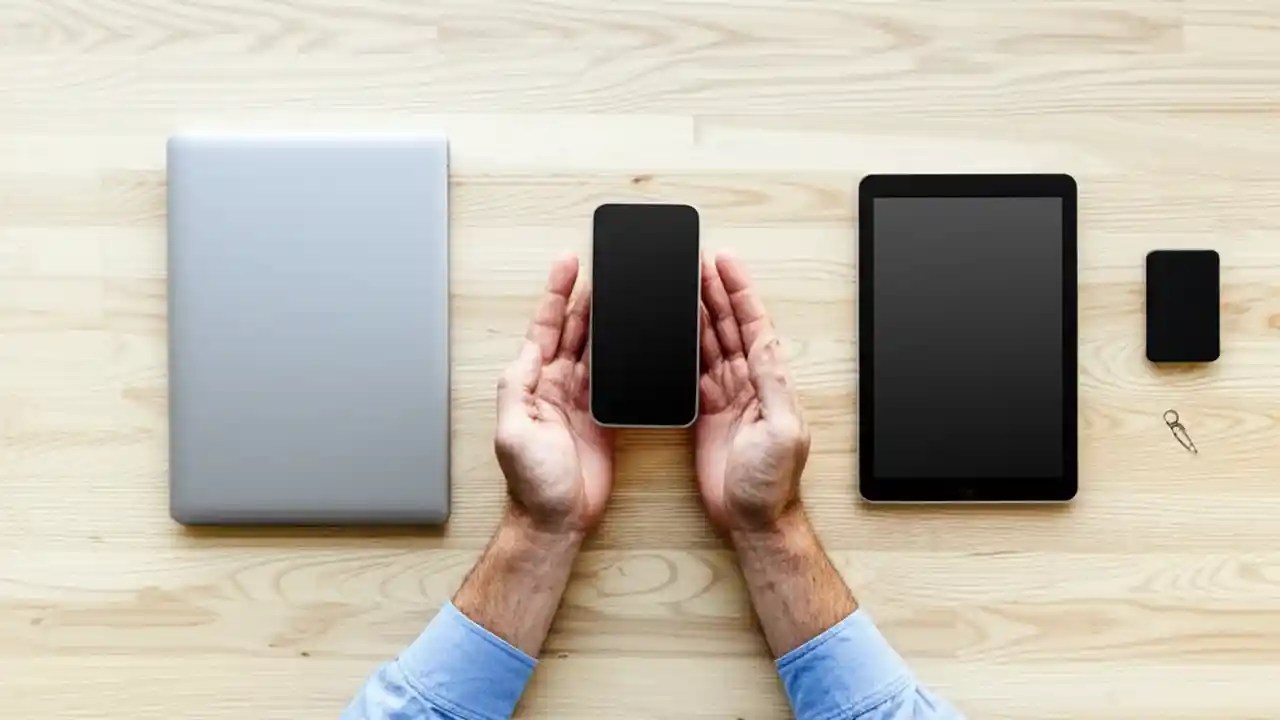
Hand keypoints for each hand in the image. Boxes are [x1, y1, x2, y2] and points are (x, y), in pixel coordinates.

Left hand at [495, 253, 613, 533]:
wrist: (557, 520)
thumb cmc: (532, 484)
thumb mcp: (513, 431)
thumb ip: (517, 387)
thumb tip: (529, 349)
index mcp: (532, 383)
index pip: (546, 329)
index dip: (557, 295)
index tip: (569, 264)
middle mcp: (555, 386)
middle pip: (573, 330)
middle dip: (585, 296)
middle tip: (602, 267)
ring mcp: (579, 400)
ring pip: (594, 349)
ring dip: (604, 320)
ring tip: (619, 291)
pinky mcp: (602, 417)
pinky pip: (613, 378)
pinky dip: (621, 356)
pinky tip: (631, 339)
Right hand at [695, 252, 809, 533]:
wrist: (753, 519)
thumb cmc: (773, 483)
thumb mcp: (782, 429)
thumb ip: (772, 384)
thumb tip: (764, 340)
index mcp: (772, 382)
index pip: (754, 324)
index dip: (740, 291)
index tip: (725, 263)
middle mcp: (751, 383)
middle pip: (729, 326)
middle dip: (714, 292)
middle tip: (696, 262)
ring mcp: (729, 396)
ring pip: (710, 343)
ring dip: (697, 312)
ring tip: (682, 283)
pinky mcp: (707, 413)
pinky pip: (694, 372)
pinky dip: (683, 348)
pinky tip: (674, 328)